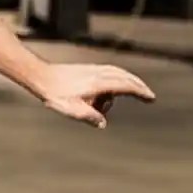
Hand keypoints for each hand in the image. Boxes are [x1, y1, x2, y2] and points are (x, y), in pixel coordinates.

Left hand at [35, 63, 155, 127]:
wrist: (41, 76)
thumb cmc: (55, 94)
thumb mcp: (72, 110)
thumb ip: (89, 117)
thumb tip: (102, 123)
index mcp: (98, 83)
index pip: (125, 85)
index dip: (140, 91)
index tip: (151, 97)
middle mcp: (97, 73)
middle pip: (124, 77)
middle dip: (137, 85)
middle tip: (148, 95)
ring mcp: (92, 69)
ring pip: (116, 72)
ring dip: (127, 81)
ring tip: (133, 91)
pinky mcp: (86, 69)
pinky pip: (108, 71)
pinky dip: (117, 77)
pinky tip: (114, 84)